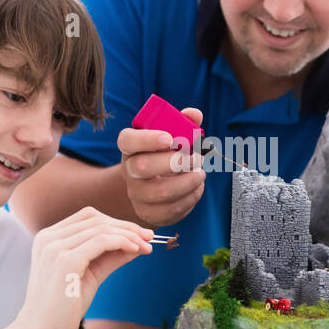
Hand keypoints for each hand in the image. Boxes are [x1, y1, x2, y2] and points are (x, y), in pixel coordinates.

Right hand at [13, 207, 153, 328]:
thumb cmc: (64, 308)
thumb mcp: (90, 275)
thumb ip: (110, 257)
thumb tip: (139, 244)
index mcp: (49, 238)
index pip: (88, 217)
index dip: (116, 222)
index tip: (139, 233)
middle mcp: (48, 238)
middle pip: (96, 219)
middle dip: (127, 227)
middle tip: (150, 237)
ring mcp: (55, 247)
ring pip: (101, 228)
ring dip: (129, 235)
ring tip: (147, 246)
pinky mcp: (65, 261)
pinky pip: (101, 241)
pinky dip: (122, 241)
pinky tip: (135, 250)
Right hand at [115, 106, 206, 226]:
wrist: (155, 183)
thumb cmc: (166, 154)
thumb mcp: (172, 135)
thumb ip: (183, 122)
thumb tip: (194, 115)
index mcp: (130, 147)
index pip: (128, 141)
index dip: (147, 139)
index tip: (170, 138)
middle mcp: (129, 171)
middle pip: (143, 167)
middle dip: (175, 162)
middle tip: (196, 157)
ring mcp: (136, 194)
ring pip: (160, 192)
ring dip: (187, 182)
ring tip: (200, 174)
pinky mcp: (148, 213)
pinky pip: (170, 210)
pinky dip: (190, 198)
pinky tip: (197, 188)